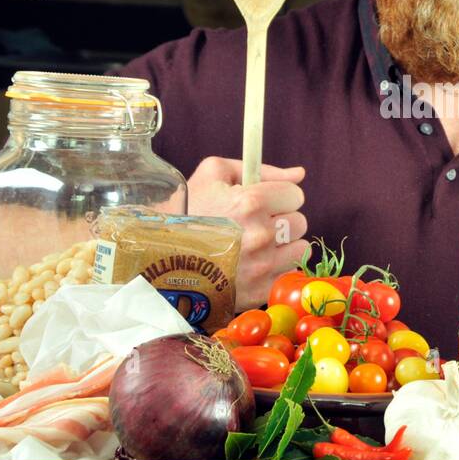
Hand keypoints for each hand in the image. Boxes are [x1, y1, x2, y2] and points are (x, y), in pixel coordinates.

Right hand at [186, 158, 308, 311]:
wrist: (157, 256)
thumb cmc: (187, 209)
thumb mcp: (213, 174)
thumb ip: (261, 169)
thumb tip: (300, 173)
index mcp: (250, 202)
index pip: (295, 195)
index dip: (280, 195)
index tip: (266, 200)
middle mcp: (259, 235)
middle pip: (300, 222)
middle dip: (281, 219)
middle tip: (256, 223)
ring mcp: (260, 266)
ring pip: (300, 249)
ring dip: (283, 245)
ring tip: (256, 244)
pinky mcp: (259, 290)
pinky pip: (288, 273)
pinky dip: (276, 268)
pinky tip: (254, 263)